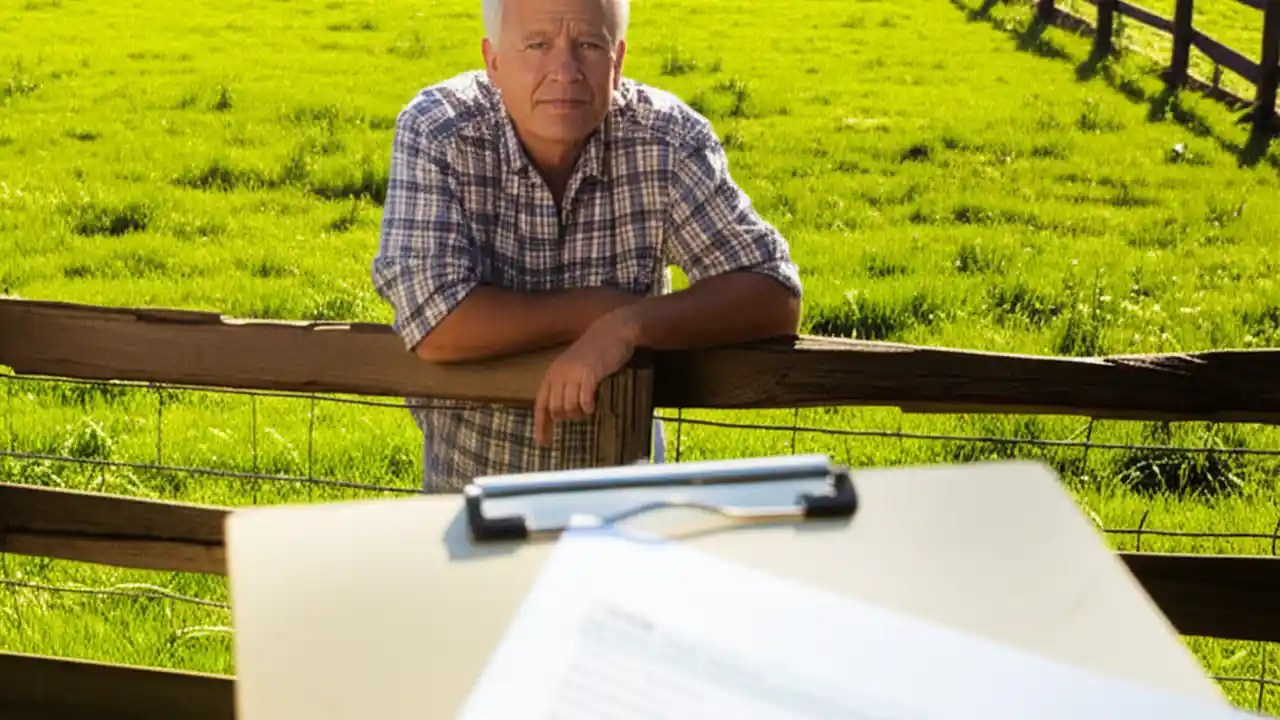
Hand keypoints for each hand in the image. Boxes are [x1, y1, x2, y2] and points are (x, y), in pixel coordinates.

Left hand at [534, 312, 637, 446]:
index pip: (541, 404)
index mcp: (553, 372)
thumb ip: (566, 383)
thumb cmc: (596, 351)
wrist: (612, 330)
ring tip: (586, 410)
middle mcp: (559, 374)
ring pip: (569, 407)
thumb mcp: (574, 366)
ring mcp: (573, 373)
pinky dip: (587, 407)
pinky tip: (592, 406)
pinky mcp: (589, 373)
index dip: (541, 425)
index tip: (542, 443)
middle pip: (555, 409)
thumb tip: (562, 410)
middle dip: (565, 418)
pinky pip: (584, 399)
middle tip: (578, 415)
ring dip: (577, 414)